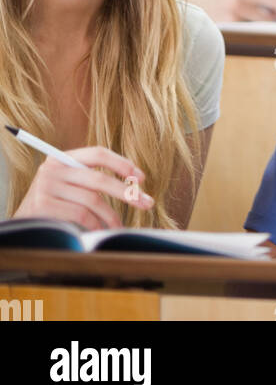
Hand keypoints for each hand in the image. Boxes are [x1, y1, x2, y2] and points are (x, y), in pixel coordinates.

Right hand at [12, 146, 153, 231]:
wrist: (21, 227)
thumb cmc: (53, 205)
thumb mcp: (68, 185)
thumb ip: (90, 178)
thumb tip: (134, 182)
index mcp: (62, 158)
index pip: (98, 153)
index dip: (122, 163)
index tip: (141, 177)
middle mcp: (53, 168)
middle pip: (99, 179)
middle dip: (126, 192)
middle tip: (146, 203)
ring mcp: (47, 186)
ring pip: (92, 201)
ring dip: (111, 216)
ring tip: (120, 227)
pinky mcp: (43, 206)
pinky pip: (80, 215)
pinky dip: (95, 225)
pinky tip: (101, 231)